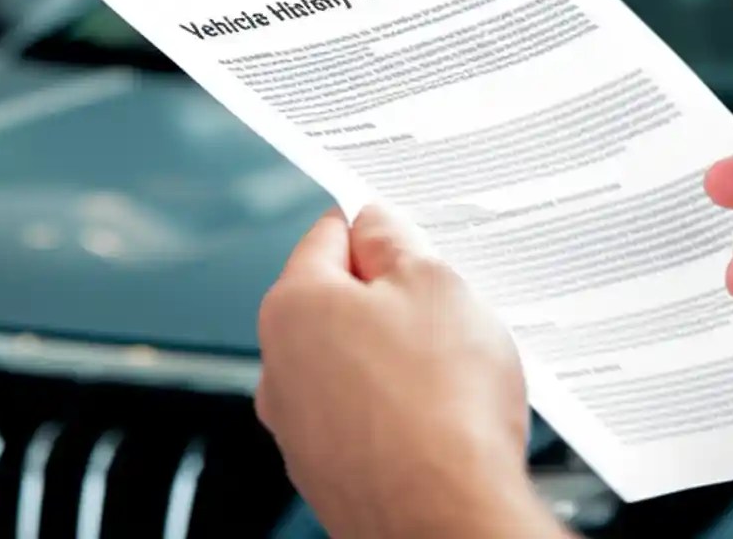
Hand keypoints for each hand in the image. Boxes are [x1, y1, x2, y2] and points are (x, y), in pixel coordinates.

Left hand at [255, 205, 567, 538]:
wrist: (448, 518)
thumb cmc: (442, 406)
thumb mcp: (435, 284)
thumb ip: (397, 241)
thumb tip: (377, 224)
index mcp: (294, 307)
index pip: (328, 234)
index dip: (377, 227)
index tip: (409, 235)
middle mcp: (280, 367)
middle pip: (338, 303)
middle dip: (391, 300)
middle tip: (447, 308)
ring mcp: (300, 428)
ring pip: (353, 365)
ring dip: (397, 358)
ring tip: (452, 371)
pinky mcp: (329, 473)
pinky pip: (365, 418)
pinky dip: (399, 411)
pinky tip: (442, 419)